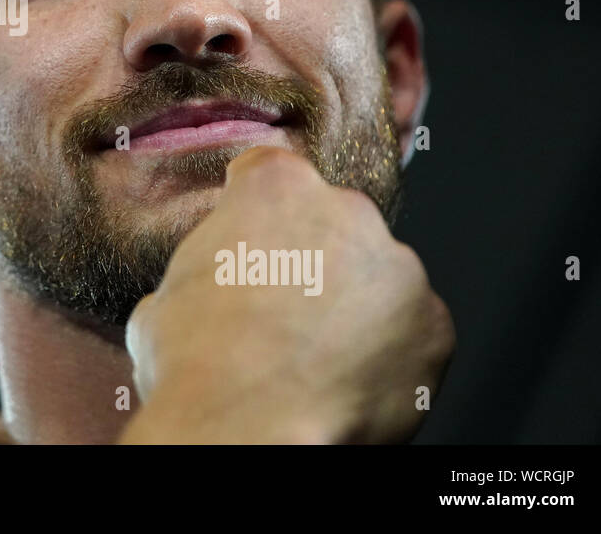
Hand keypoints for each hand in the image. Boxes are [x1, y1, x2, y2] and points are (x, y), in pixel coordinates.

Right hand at [118, 146, 454, 443]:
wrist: (246, 427)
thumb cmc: (197, 364)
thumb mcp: (166, 295)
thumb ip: (206, 272)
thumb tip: (207, 295)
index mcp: (275, 187)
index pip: (271, 173)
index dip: (257, 210)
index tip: (253, 236)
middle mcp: (347, 210)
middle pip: (334, 222)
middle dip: (313, 258)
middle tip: (282, 310)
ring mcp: (399, 267)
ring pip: (378, 277)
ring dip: (354, 306)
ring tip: (317, 356)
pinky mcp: (435, 326)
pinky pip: (414, 332)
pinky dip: (390, 354)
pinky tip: (350, 381)